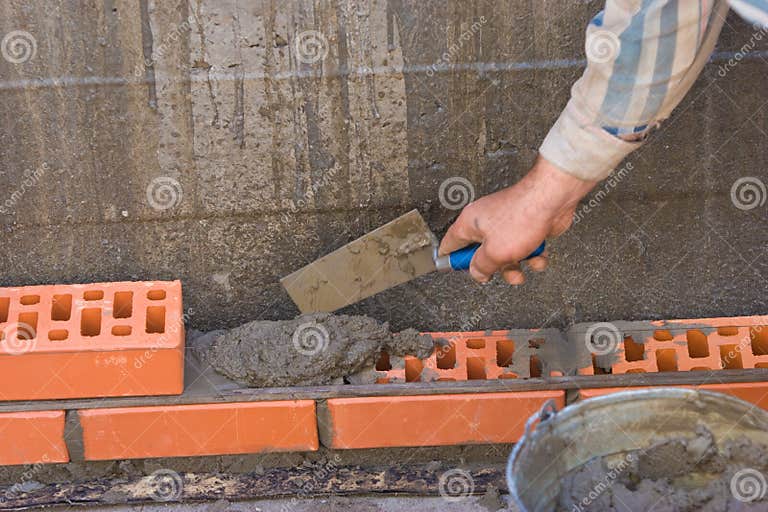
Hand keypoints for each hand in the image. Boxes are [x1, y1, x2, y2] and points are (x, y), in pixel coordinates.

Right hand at [438, 156, 596, 283]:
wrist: (553, 200)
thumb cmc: (523, 216)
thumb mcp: (495, 253)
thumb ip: (481, 267)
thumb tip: (477, 273)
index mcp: (470, 223)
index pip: (450, 244)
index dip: (450, 259)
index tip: (453, 270)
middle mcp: (485, 222)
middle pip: (480, 254)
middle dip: (492, 268)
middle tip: (497, 271)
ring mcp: (506, 224)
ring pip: (504, 255)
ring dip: (515, 267)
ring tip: (522, 270)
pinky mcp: (525, 227)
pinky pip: (524, 249)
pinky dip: (532, 256)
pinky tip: (538, 255)